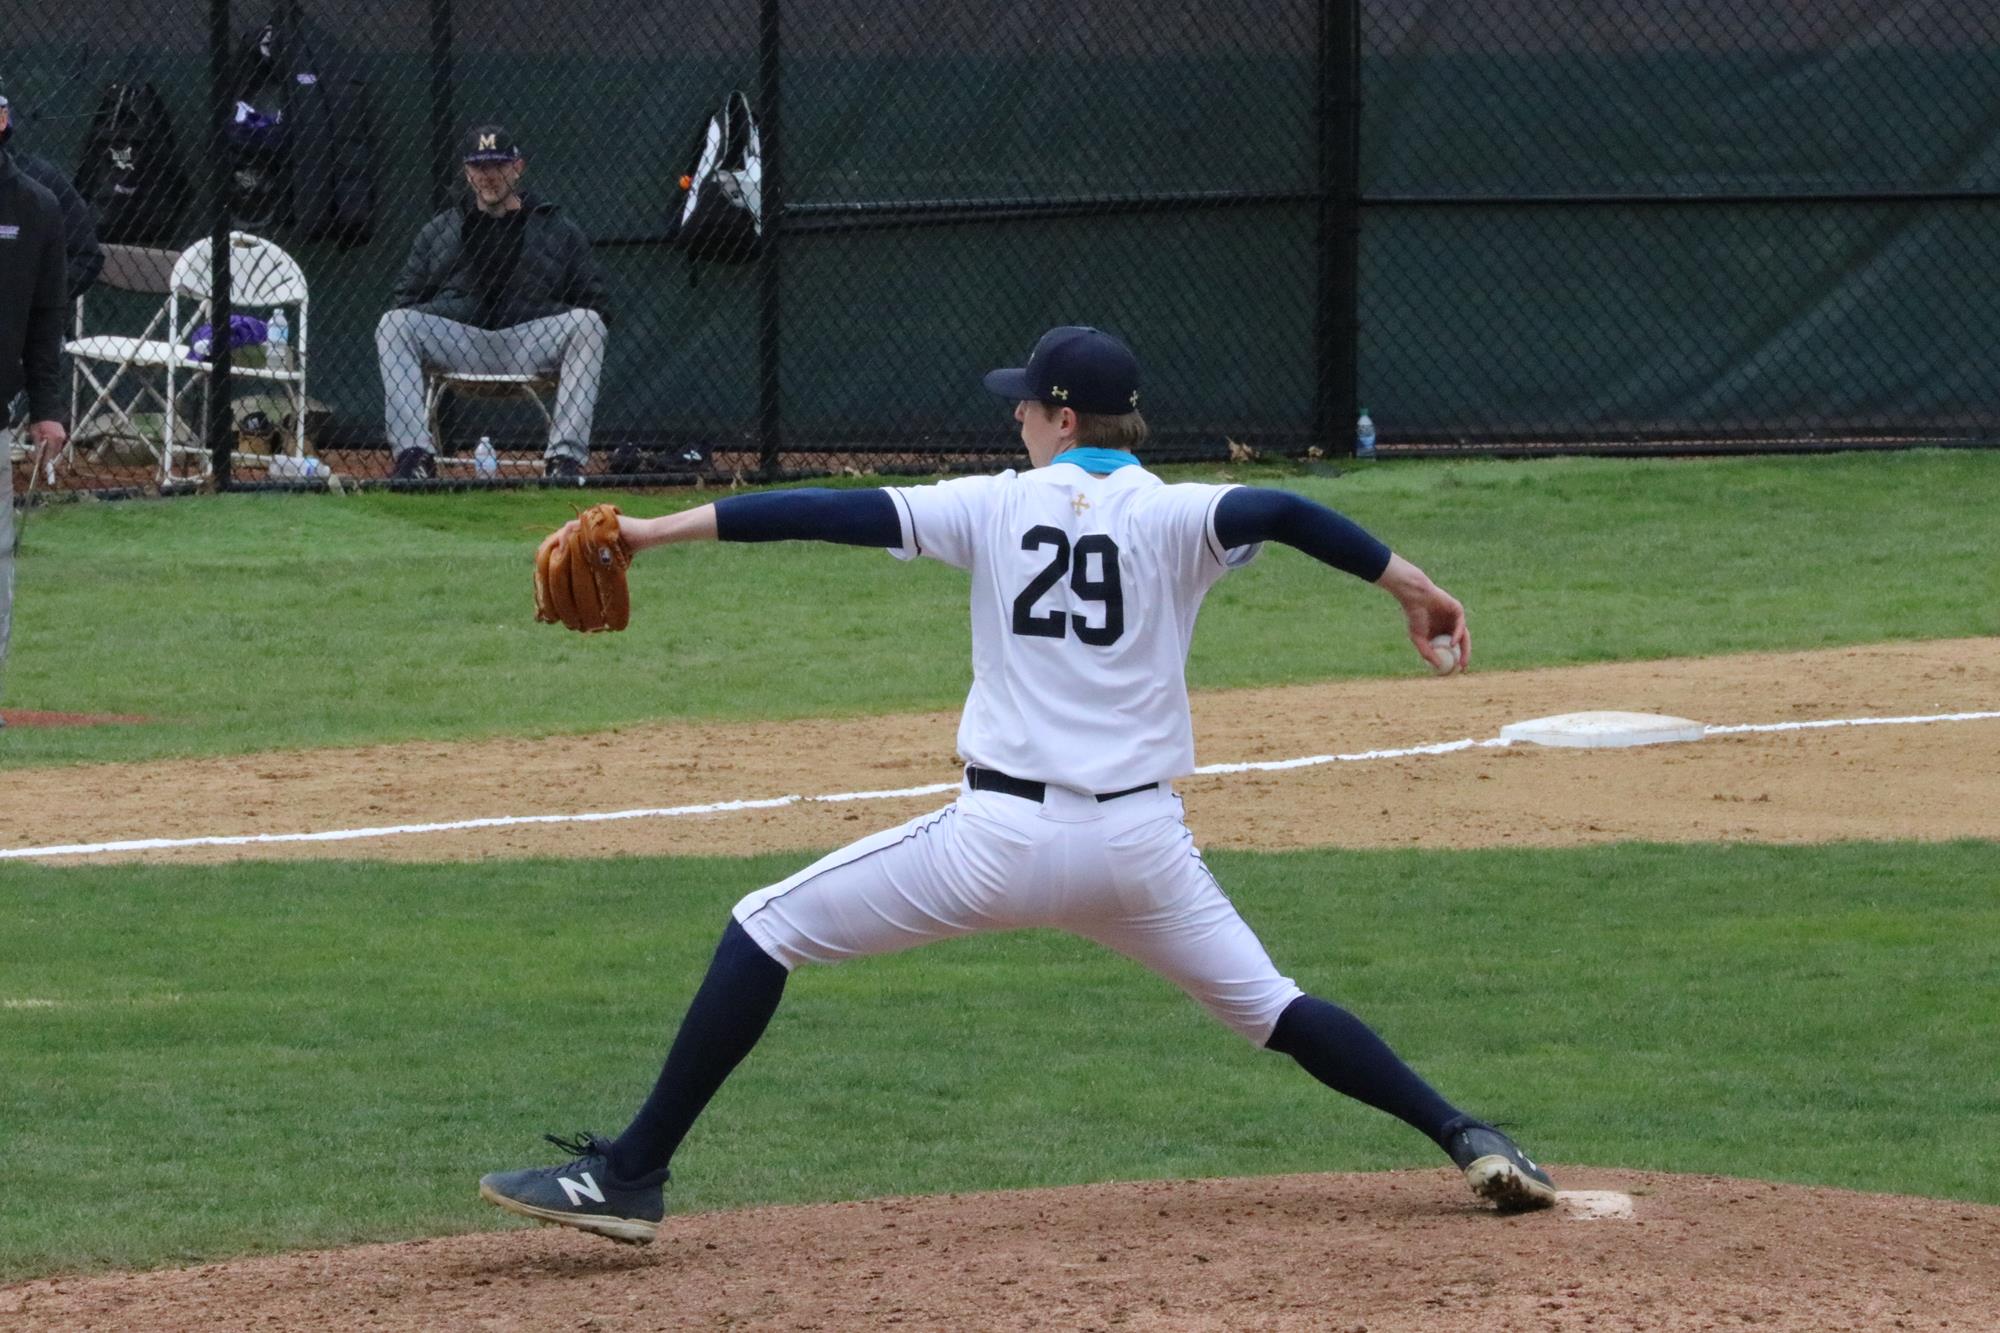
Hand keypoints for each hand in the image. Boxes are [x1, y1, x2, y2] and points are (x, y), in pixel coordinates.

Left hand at [28, 421, 66, 470]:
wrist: (46, 412)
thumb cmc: (39, 422)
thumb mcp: (34, 434)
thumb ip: (37, 445)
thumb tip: (37, 456)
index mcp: (53, 439)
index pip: (50, 453)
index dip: (46, 461)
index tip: (43, 467)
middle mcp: (60, 438)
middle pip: (55, 452)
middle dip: (49, 457)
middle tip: (44, 462)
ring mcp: (63, 436)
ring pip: (58, 448)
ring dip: (52, 452)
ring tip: (45, 455)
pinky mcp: (63, 434)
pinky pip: (59, 444)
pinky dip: (54, 447)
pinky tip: (49, 447)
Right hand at [1376, 554, 1469, 673]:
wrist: (1416, 597)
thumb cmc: (1414, 616)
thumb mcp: (1418, 639)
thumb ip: (1427, 653)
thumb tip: (1437, 667)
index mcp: (1441, 632)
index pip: (1452, 648)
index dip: (1453, 660)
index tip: (1453, 671)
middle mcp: (1449, 625)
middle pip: (1461, 644)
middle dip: (1464, 657)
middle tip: (1462, 667)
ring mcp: (1455, 617)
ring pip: (1463, 635)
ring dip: (1465, 649)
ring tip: (1461, 660)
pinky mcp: (1458, 609)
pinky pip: (1461, 625)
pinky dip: (1457, 635)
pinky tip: (1452, 643)